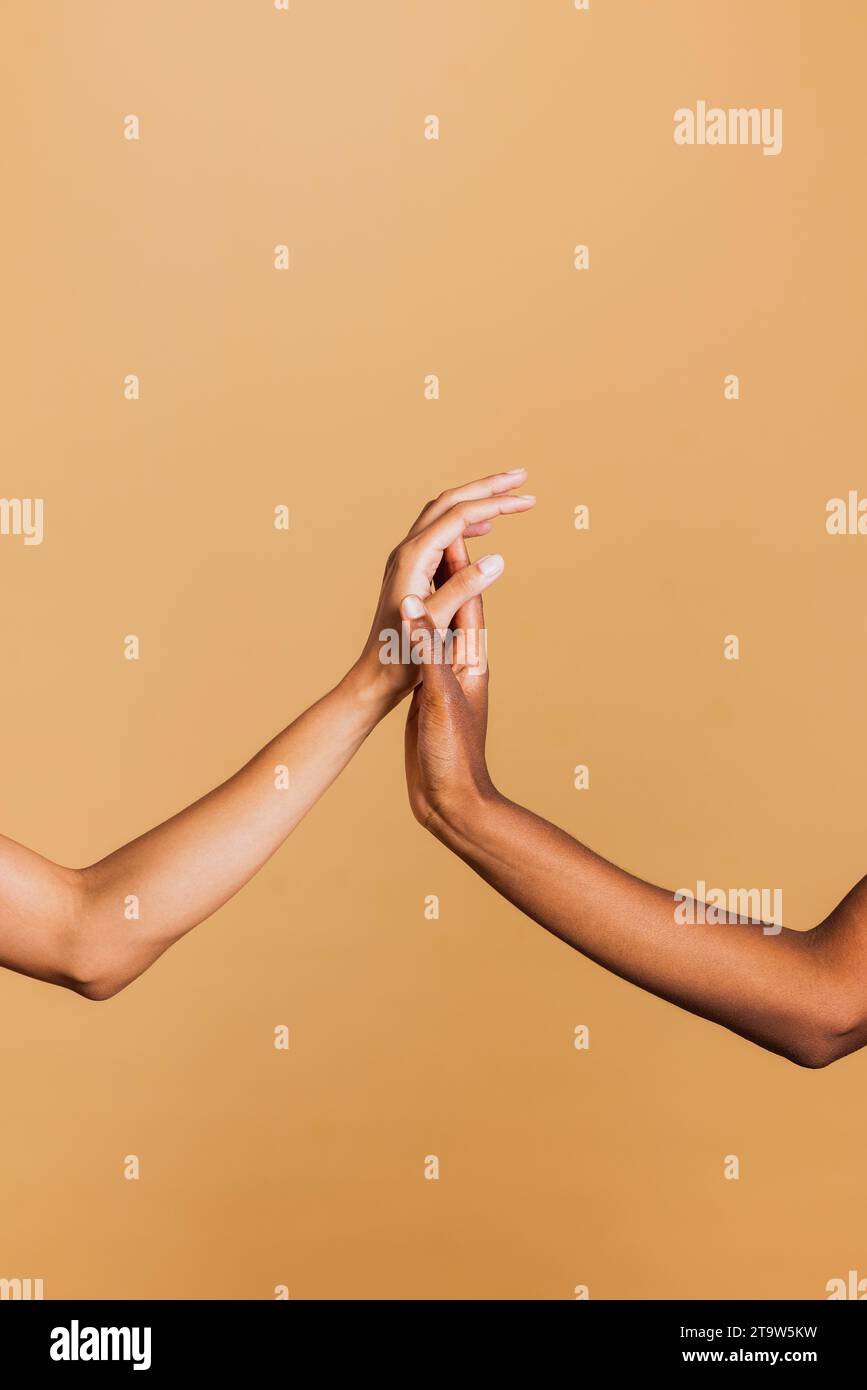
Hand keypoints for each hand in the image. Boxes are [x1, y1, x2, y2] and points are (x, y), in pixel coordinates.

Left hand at [352, 470, 533, 708]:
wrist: (375, 675)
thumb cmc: (401, 655)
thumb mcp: (436, 624)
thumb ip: (464, 589)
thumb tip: (498, 558)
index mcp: (413, 558)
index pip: (460, 515)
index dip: (496, 503)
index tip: (529, 500)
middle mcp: (407, 550)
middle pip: (450, 501)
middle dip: (487, 486)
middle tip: (523, 476)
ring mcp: (407, 559)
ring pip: (444, 513)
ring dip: (476, 500)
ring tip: (509, 495)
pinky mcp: (411, 570)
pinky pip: (441, 532)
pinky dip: (466, 523)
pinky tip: (484, 531)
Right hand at [401, 539, 497, 832]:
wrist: (452, 803)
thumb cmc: (453, 756)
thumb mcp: (439, 700)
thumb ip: (428, 654)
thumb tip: (416, 606)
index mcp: (470, 660)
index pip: (466, 601)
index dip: (459, 564)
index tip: (451, 526)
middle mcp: (462, 665)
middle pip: (457, 606)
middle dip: (451, 571)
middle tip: (438, 532)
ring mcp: (447, 681)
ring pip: (440, 628)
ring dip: (432, 597)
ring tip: (422, 569)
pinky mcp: (430, 698)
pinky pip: (425, 653)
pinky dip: (416, 631)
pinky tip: (407, 627)